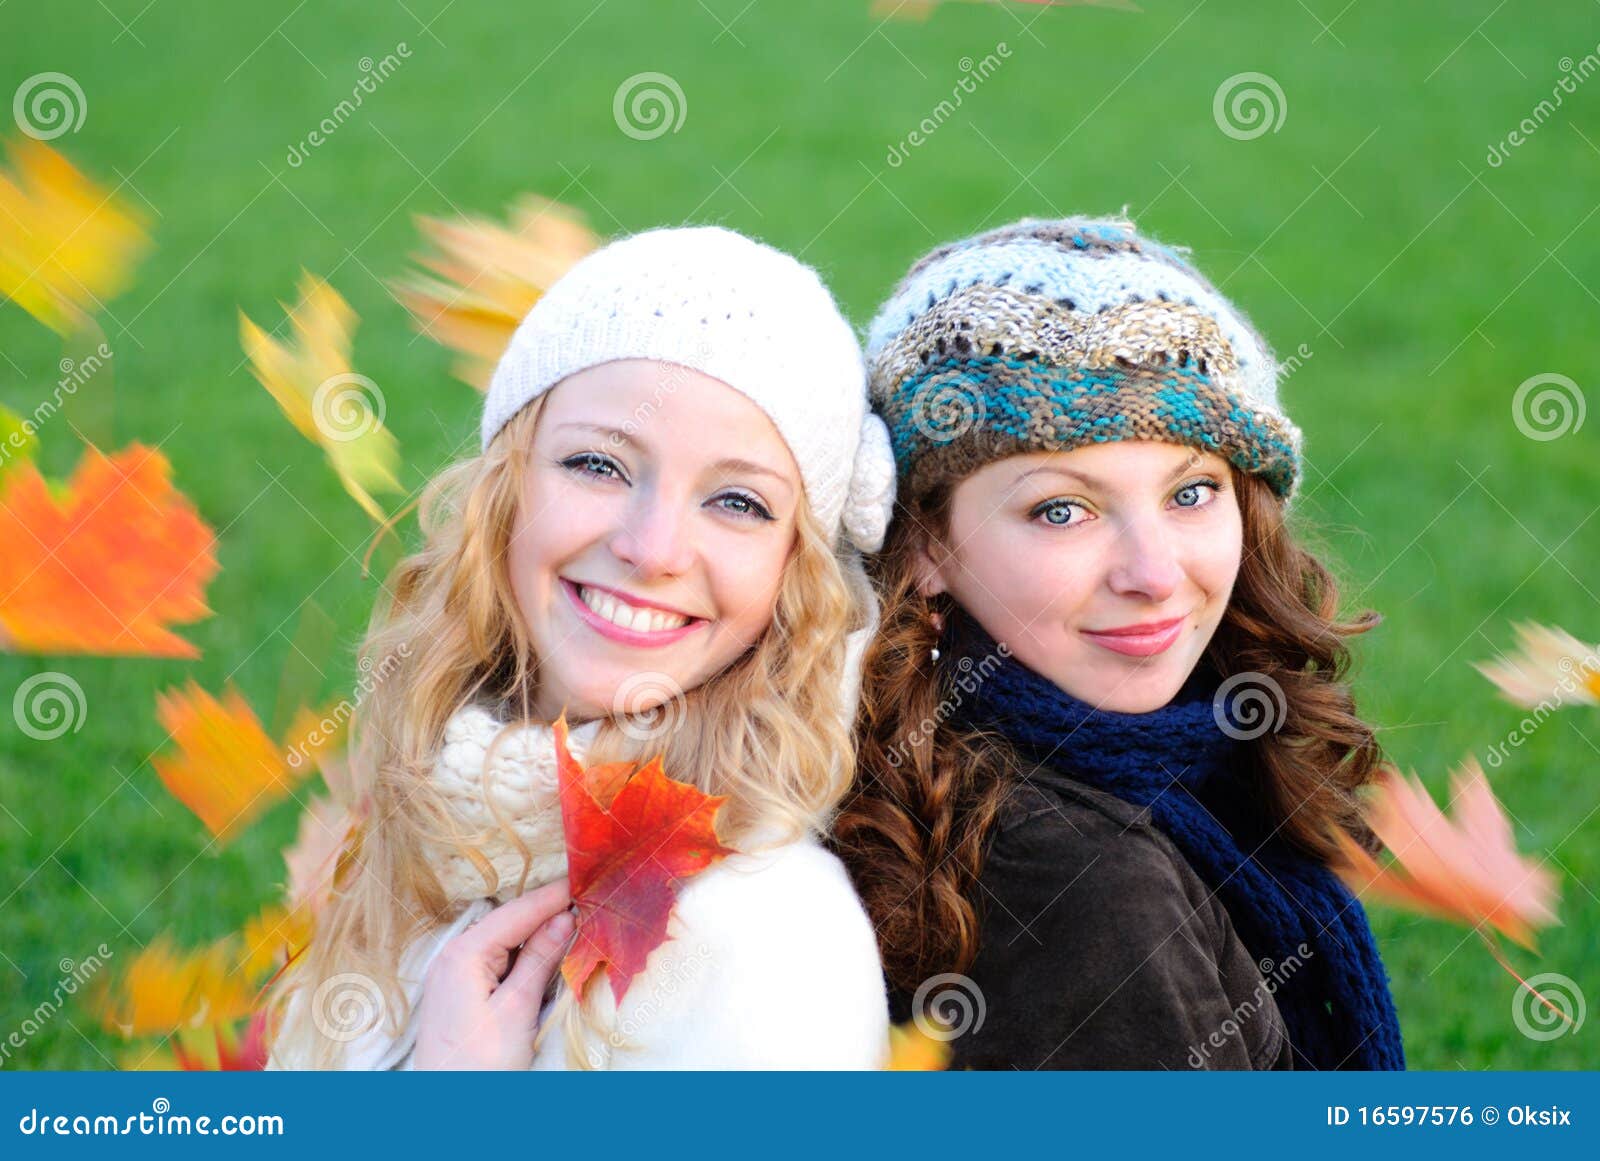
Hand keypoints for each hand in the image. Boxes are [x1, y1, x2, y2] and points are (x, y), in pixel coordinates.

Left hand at [412, 880, 574, 1069]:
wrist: (446, 1111)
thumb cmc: (479, 1064)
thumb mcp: (517, 1009)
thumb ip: (540, 959)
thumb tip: (565, 917)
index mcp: (464, 952)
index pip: (519, 910)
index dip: (554, 895)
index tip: (587, 878)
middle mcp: (453, 954)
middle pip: (510, 921)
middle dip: (547, 910)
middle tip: (587, 899)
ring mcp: (453, 973)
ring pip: (504, 939)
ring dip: (537, 932)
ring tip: (575, 921)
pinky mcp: (459, 992)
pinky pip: (496, 958)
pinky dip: (523, 953)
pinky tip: (545, 953)